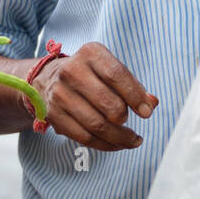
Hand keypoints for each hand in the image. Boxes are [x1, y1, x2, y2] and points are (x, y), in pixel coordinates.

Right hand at [33, 42, 156, 151]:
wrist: (48, 78)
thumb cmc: (89, 74)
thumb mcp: (109, 68)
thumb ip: (132, 85)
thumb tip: (151, 104)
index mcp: (90, 53)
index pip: (116, 75)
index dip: (135, 96)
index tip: (147, 112)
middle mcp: (72, 71)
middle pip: (108, 103)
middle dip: (125, 118)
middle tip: (131, 123)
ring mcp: (60, 94)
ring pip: (97, 125)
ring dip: (119, 138)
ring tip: (132, 140)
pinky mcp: (54, 115)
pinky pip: (84, 137)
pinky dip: (105, 145)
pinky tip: (117, 144)